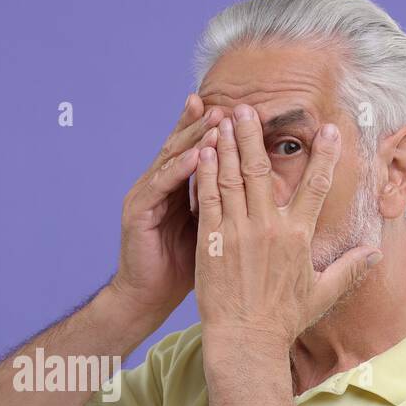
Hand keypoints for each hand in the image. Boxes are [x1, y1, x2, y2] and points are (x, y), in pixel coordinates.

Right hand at [112, 94, 223, 320]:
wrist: (149, 299)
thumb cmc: (184, 269)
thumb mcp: (212, 229)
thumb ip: (227, 205)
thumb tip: (268, 190)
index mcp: (177, 189)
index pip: (196, 151)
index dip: (212, 130)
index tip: (238, 111)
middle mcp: (158, 185)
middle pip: (182, 146)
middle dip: (202, 125)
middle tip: (227, 106)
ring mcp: (145, 196)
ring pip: (171, 159)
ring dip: (193, 139)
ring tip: (215, 122)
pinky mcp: (137, 212)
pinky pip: (160, 185)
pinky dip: (178, 169)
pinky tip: (196, 156)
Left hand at [192, 105, 380, 352]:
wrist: (245, 341)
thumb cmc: (282, 321)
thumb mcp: (321, 294)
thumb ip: (348, 268)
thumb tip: (374, 251)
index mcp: (298, 237)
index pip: (317, 187)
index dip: (324, 156)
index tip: (329, 130)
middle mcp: (269, 229)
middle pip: (263, 170)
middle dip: (256, 135)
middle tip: (250, 106)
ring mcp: (237, 233)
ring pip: (233, 178)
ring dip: (228, 145)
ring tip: (224, 117)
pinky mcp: (211, 241)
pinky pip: (208, 199)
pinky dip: (206, 172)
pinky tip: (204, 150)